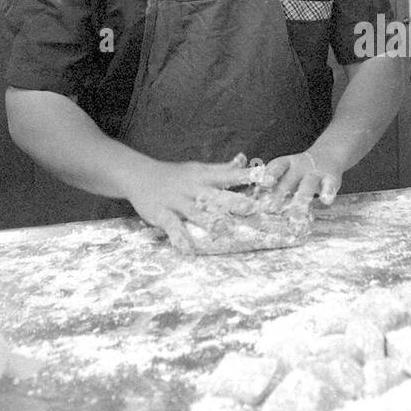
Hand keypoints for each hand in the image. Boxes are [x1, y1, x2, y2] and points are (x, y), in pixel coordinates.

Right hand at [123, 153, 261, 252]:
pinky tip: (189, 250)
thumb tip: (244, 159)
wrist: (138, 175)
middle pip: (216, 195)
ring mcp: (177, 201)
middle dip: (234, 202)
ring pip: (195, 212)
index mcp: (204, 176)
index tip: (272, 179)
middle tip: (253, 208)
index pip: (231, 174)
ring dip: (209, 221)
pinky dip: (180, 238)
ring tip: (223, 230)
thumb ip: (222, 168)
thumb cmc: (175, 175)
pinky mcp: (161, 214)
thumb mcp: (199, 169)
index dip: (250, 177)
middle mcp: (194, 188)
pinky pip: (172, 227)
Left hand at [262, 149, 342, 209]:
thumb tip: (257, 206)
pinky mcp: (331, 178)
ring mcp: (316, 172)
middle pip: (289, 180)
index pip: (276, 167)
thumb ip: (275, 188)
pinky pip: (330, 185)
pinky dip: (328, 193)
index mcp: (286, 164)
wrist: (329, 154)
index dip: (269, 174)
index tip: (261, 183)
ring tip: (296, 216)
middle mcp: (300, 167)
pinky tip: (326, 201)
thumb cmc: (300, 171)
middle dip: (280, 194)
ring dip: (302, 198)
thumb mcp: (287, 173)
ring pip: (308, 185)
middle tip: (271, 208)